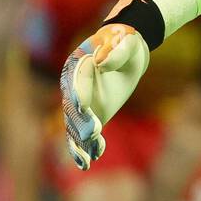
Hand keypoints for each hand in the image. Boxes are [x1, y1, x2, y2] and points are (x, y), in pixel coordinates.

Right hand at [59, 17, 150, 170]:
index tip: (83, 105)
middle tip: (92, 132)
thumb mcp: (125, 42)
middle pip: (73, 106)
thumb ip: (115, 52)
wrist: (127, 52)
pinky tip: (94, 157)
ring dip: (79, 142)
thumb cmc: (124, 41)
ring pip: (75, 125)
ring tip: (85, 159)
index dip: (79, 92)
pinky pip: (85, 133)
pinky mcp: (91, 115)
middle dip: (81, 121)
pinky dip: (88, 146)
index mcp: (78, 63)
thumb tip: (100, 62)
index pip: (76, 80)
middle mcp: (74, 86)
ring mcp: (81, 103)